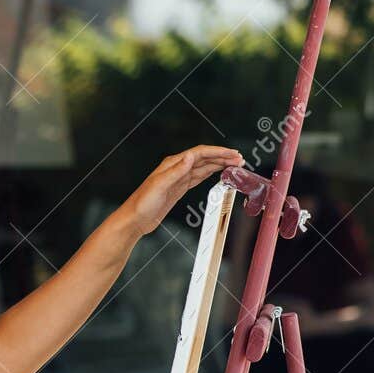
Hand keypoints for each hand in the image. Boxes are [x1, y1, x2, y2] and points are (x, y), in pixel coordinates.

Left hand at [118, 145, 244, 236]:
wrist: (134, 220)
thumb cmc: (141, 204)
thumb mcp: (159, 186)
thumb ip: (175, 171)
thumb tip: (190, 156)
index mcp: (172, 164)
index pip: (199, 153)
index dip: (217, 152)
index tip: (232, 153)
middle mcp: (175, 169)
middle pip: (204, 158)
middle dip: (222, 157)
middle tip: (240, 159)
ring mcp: (178, 179)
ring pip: (203, 167)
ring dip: (219, 164)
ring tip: (234, 164)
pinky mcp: (179, 189)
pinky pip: (198, 177)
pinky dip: (210, 174)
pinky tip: (218, 173)